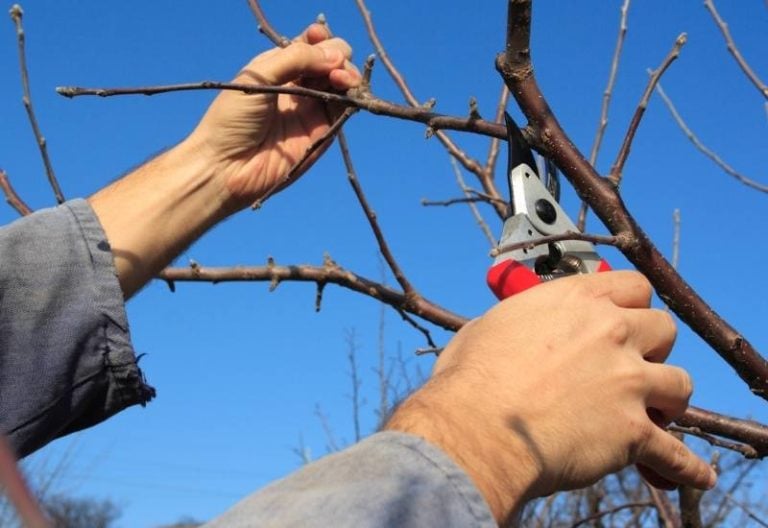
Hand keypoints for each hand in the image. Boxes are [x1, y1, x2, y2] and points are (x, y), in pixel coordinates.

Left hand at [189, 23, 360, 209]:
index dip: (320, 38)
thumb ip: (297, 58)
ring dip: (348, 72)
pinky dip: (351, 95)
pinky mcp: (323, 132)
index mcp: (279, 67)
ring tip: (340, 77)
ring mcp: (312, 108)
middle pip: (332, 60)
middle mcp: (298, 85)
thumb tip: (336, 55)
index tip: (319, 37)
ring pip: (343, 82)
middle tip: (330, 65)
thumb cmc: (232, 119)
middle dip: (337, 54)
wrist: (228, 166)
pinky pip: (345, 108)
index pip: (311, 44)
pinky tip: (345, 87)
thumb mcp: (260, 76)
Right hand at [385, 271, 714, 524]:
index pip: (634, 286)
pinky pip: (677, 454)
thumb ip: (521, 322)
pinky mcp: (634, 431)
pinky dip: (687, 467)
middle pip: (665, 328)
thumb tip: (515, 331)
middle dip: (652, 348)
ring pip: (680, 384)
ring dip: (668, 399)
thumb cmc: (470, 379)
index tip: (626, 321)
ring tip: (653, 413)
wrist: (476, 430)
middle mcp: (611, 332)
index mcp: (576, 301)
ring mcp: (628, 381)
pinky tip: (696, 474)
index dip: (633, 305)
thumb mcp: (489, 327)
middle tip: (632, 366)